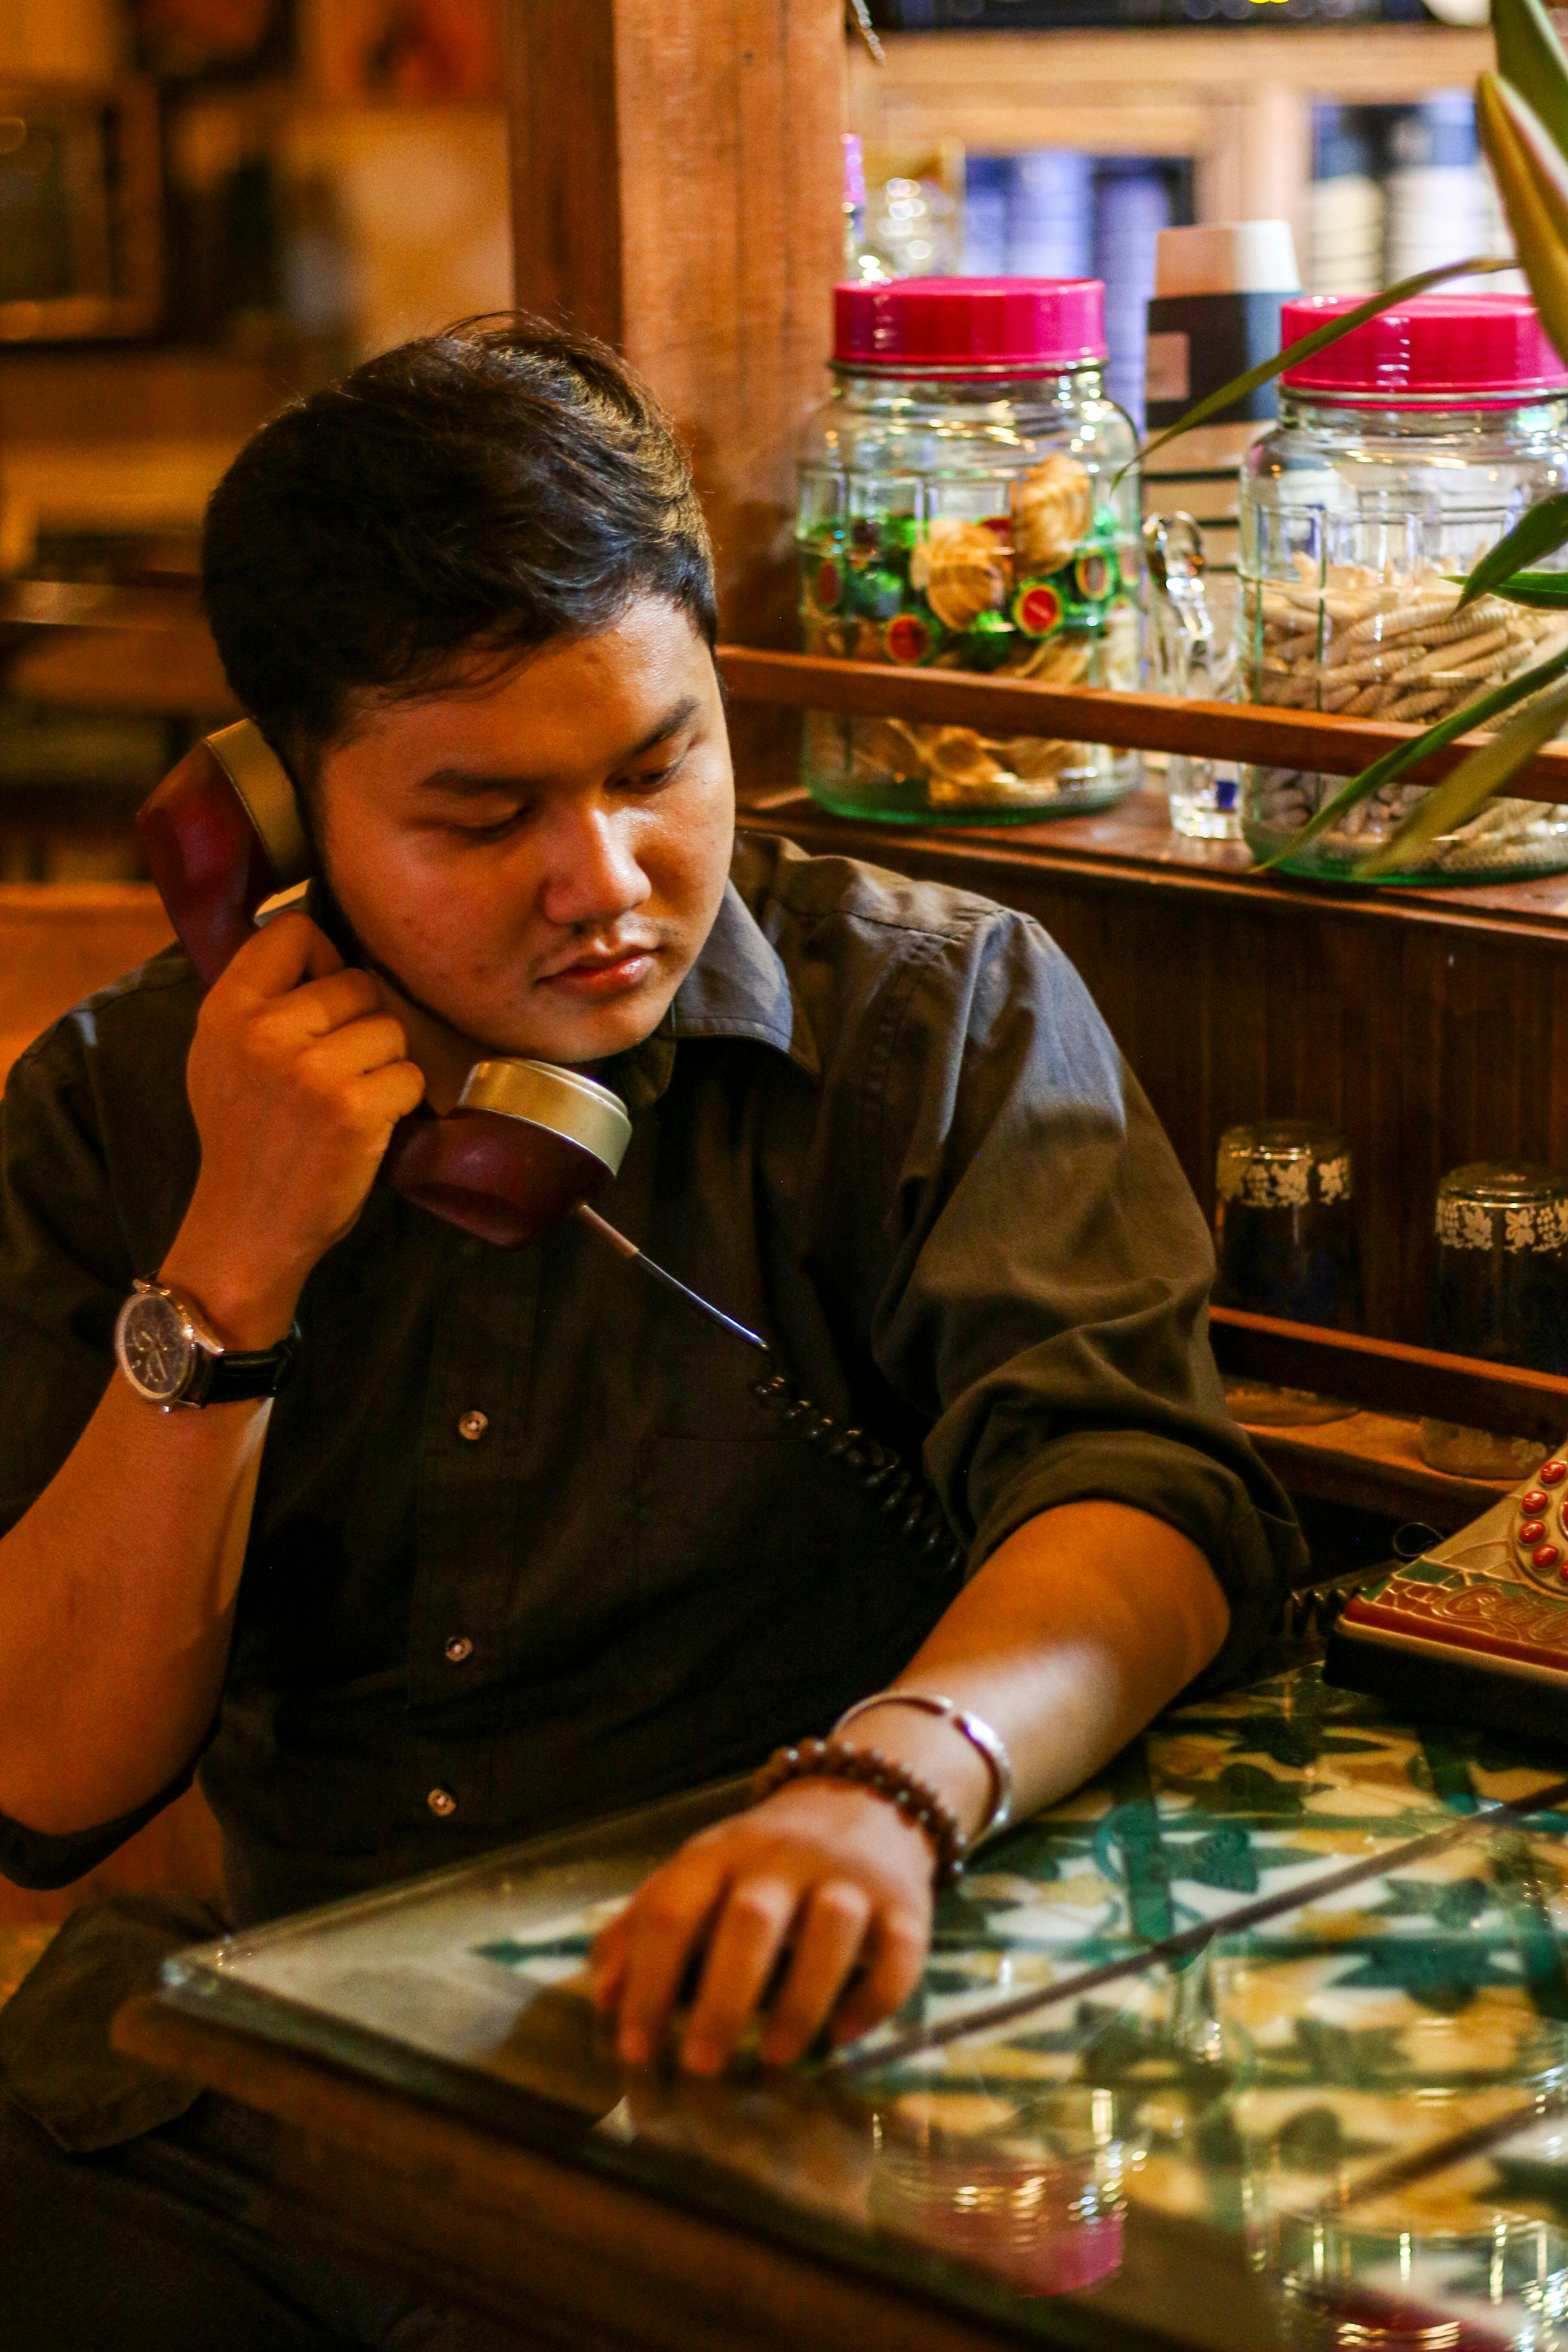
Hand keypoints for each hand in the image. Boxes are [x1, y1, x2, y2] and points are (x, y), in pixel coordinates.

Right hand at [166, 912, 425, 1343]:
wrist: (248, 1226)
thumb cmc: (243, 1138)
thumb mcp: (219, 1055)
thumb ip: (258, 999)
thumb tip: (316, 947)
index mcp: (227, 1009)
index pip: (294, 930)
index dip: (322, 958)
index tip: (322, 994)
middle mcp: (267, 1030)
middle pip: (357, 981)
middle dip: (360, 1022)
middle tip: (335, 1070)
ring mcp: (313, 1071)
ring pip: (390, 1029)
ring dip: (384, 1064)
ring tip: (348, 1099)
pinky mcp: (356, 1109)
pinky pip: (410, 1074)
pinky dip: (400, 1101)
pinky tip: (368, 1125)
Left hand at [590, 1779, 934, 2074]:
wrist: (863, 1800)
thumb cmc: (761, 1862)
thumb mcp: (696, 1875)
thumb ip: (642, 1928)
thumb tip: (601, 1997)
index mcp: (718, 1855)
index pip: (672, 1912)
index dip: (646, 1983)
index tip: (634, 2052)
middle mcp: (783, 1859)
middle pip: (750, 1922)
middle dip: (722, 1999)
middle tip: (700, 2066)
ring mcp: (848, 1878)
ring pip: (829, 1930)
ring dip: (799, 2000)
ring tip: (773, 2059)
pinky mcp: (904, 1904)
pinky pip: (899, 1953)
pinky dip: (873, 1998)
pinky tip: (842, 2036)